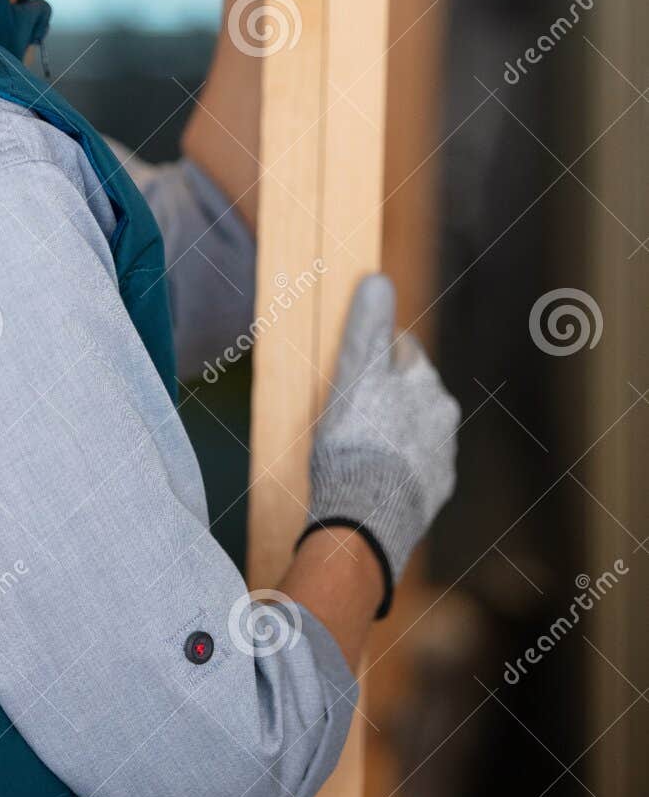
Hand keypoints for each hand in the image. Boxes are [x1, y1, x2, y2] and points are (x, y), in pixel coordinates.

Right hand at [297, 272, 459, 618]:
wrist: (368, 516)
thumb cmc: (356, 439)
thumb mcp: (354, 375)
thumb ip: (368, 327)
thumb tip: (378, 279)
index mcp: (423, 381)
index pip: (403, 350)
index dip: (378, 350)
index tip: (357, 359)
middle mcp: (442, 414)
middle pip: (414, 390)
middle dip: (391, 391)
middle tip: (354, 403)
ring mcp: (441, 455)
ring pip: (417, 429)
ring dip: (396, 429)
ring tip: (363, 443)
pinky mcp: (435, 491)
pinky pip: (416, 468)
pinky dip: (399, 466)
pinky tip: (376, 475)